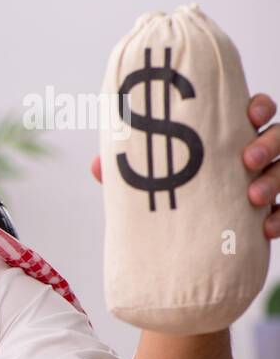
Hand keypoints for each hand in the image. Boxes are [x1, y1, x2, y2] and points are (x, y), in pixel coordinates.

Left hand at [90, 92, 279, 239]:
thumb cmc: (170, 197)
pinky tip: (265, 228)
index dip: (259, 107)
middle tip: (246, 160)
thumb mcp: (151, 180)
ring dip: (276, 180)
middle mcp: (254, 156)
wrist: (184, 251)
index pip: (256, 111)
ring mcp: (267, 183)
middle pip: (279, 136)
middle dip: (268, 143)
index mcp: (227, 138)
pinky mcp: (272, 214)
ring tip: (254, 197)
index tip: (250, 112)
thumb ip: (128, 171)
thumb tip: (97, 166)